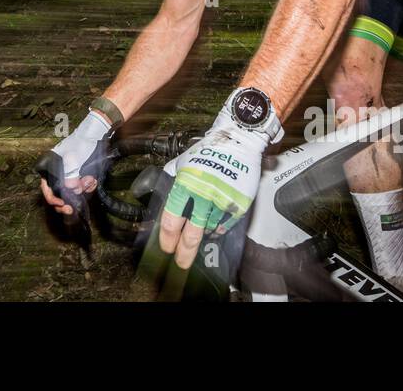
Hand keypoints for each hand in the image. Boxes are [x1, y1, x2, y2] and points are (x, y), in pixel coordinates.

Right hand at [37, 110, 113, 219]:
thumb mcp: (73, 158)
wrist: (96, 135)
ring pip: (73, 192)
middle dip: (69, 198)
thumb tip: (70, 189)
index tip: (61, 204)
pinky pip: (83, 188)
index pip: (46, 187)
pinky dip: (88, 186)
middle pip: (59, 194)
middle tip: (73, 207)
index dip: (52, 198)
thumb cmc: (81, 143)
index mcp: (50, 167)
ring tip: (89, 180)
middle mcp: (58, 172)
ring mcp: (71, 175)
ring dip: (81, 189)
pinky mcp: (81, 176)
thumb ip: (69, 175)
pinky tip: (92, 179)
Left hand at [158, 100, 270, 268]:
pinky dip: (219, 229)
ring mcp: (221, 202)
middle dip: (184, 253)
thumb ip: (173, 179)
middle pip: (190, 235)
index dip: (167, 239)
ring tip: (199, 237)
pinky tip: (214, 230)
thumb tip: (164, 192)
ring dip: (202, 236)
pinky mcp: (238, 204)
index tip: (166, 248)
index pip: (171, 221)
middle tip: (181, 262)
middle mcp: (203, 196)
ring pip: (208, 230)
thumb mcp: (183, 161)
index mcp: (185, 185)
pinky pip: (226, 225)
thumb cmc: (209, 150)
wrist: (237, 142)